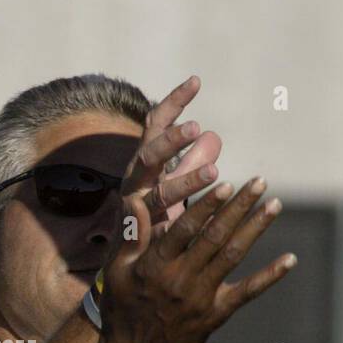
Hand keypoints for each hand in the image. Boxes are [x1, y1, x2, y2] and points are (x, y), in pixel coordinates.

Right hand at [88, 175, 295, 342]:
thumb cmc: (123, 309)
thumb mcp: (117, 272)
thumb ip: (132, 237)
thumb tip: (138, 201)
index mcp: (156, 266)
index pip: (184, 229)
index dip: (206, 206)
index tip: (225, 184)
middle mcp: (181, 279)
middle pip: (215, 236)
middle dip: (239, 207)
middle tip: (259, 182)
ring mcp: (202, 297)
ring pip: (233, 256)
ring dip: (256, 228)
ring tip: (275, 204)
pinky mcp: (217, 313)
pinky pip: (247, 292)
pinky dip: (270, 276)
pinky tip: (290, 259)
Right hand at [120, 75, 223, 226]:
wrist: (128, 261)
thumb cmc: (154, 216)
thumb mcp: (172, 185)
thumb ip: (191, 162)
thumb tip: (213, 137)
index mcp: (144, 164)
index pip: (155, 126)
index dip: (173, 103)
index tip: (196, 81)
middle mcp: (136, 182)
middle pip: (149, 155)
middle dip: (171, 141)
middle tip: (195, 127)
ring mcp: (136, 210)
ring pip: (159, 193)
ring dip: (185, 182)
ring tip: (214, 173)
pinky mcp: (139, 238)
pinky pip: (158, 228)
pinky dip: (172, 223)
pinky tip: (194, 220)